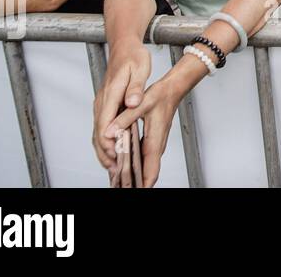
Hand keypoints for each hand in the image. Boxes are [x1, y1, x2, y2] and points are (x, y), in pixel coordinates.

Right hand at [93, 41, 150, 170]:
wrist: (124, 47)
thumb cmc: (133, 57)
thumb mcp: (140, 69)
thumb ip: (136, 87)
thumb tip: (133, 102)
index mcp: (111, 93)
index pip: (105, 123)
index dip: (109, 142)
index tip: (117, 154)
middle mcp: (102, 101)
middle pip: (98, 132)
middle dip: (105, 152)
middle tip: (115, 169)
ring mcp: (101, 104)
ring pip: (97, 132)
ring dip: (103, 150)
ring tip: (113, 167)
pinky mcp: (104, 105)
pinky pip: (101, 126)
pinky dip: (104, 141)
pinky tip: (112, 151)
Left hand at [102, 71, 179, 187]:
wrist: (172, 89)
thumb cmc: (162, 96)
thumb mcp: (140, 105)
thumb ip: (123, 119)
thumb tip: (108, 132)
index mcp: (155, 141)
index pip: (151, 171)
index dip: (143, 185)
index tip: (134, 191)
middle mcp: (156, 145)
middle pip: (148, 173)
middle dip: (136, 183)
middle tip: (121, 188)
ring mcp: (154, 144)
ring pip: (146, 166)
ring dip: (135, 175)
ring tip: (120, 182)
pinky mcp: (152, 140)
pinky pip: (144, 158)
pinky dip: (135, 165)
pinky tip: (124, 165)